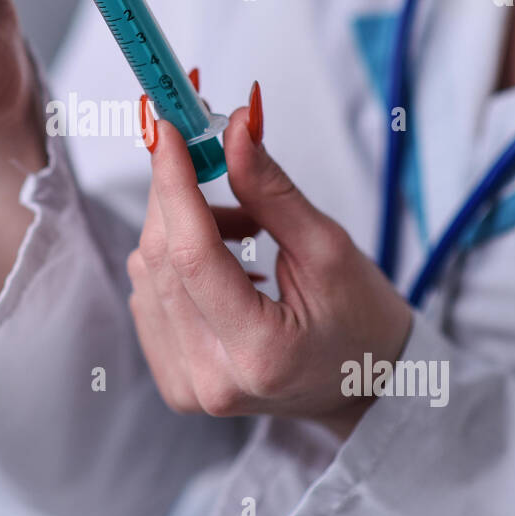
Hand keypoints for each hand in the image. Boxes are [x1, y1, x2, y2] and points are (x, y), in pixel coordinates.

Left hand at [126, 82, 412, 437]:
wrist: (365, 386)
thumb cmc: (362, 322)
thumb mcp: (329, 249)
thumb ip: (271, 191)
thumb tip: (233, 128)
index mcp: (259, 353)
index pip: (193, 256)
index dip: (174, 184)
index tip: (166, 131)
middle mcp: (212, 380)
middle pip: (163, 262)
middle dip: (175, 194)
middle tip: (201, 149)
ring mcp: (187, 388)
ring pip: (149, 276)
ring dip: (181, 231)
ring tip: (243, 228)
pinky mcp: (174, 382)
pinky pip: (149, 299)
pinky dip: (176, 264)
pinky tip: (223, 261)